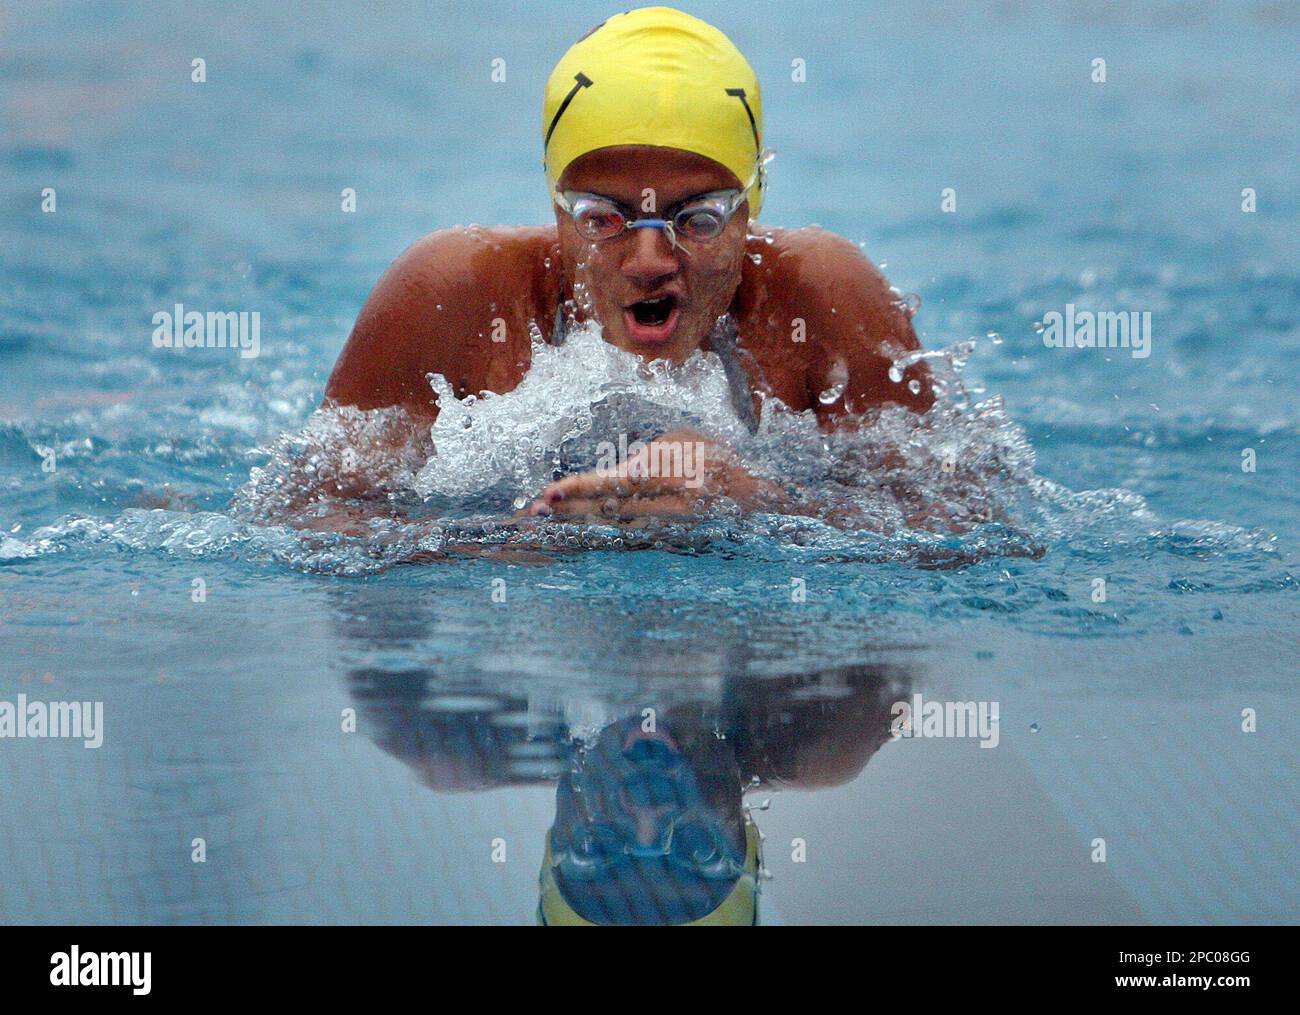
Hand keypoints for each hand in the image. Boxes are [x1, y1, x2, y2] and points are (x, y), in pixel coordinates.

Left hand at [527, 429, 783, 519]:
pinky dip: (597, 527)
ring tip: (543, 517)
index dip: (583, 489)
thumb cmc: (714, 458)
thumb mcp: (686, 441)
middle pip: (610, 510)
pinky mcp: (668, 536)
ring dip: (579, 520)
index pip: (619, 483)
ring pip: (615, 524)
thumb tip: (621, 474)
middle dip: (572, 509)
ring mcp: (670, 526)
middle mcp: (672, 505)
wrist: (753, 500)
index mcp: (677, 475)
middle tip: (536, 509)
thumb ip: (653, 456)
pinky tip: (572, 523)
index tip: (552, 492)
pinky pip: (626, 531)